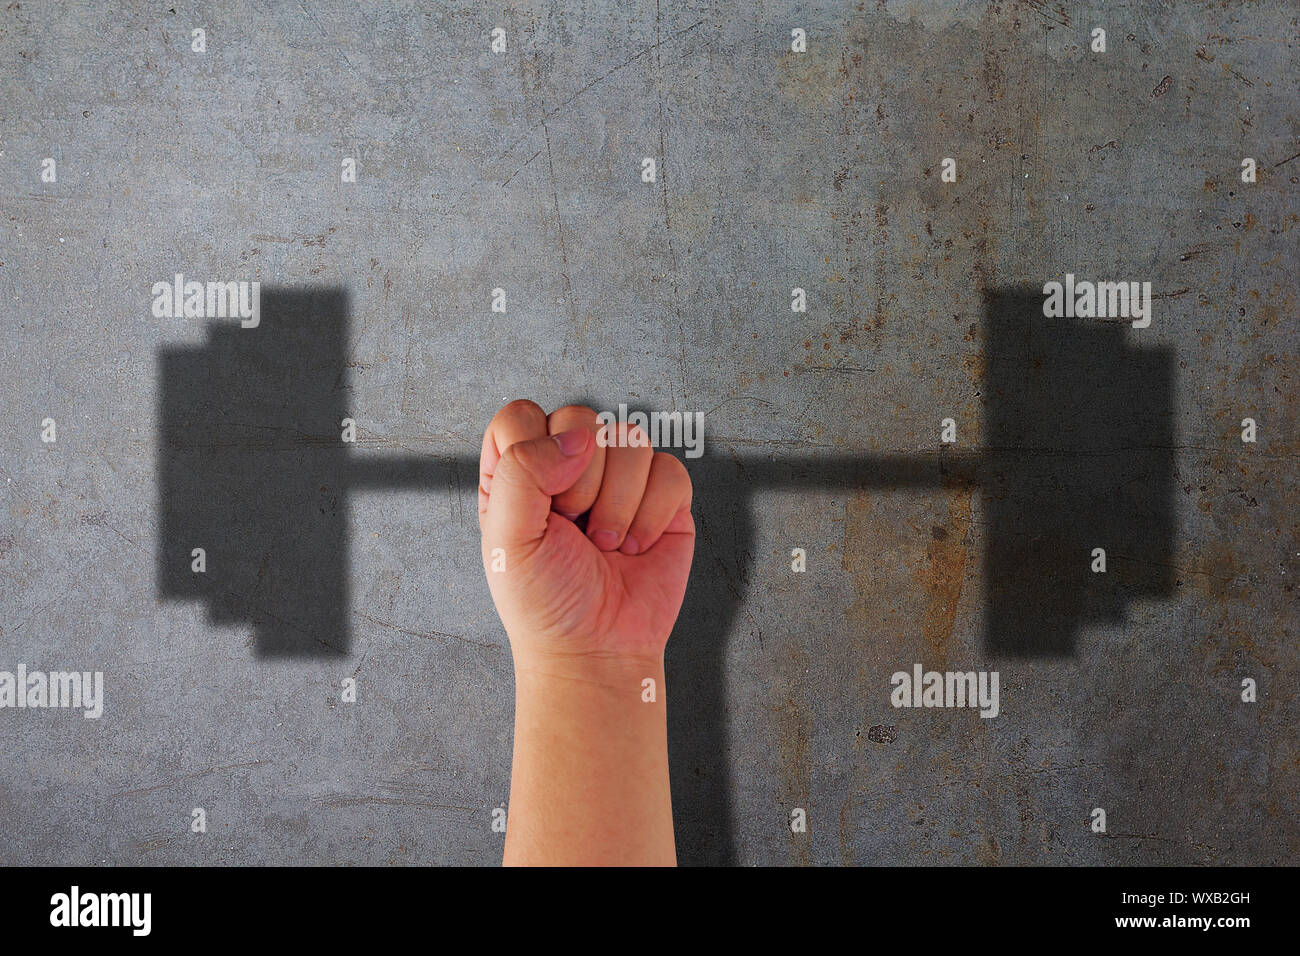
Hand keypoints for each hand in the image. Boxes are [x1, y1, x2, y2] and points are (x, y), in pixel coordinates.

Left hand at [478, 400, 694, 671]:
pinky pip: (670, 470)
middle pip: (581, 419)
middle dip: (580, 482)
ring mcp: (620, 480)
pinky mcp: (663, 499)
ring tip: (604, 543)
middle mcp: (568, 467)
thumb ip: (522, 471)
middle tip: (574, 529)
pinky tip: (635, 546)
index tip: (540, 501)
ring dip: (618, 503)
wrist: (598, 650)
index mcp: (519, 471)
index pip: (523, 416)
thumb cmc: (544, 602)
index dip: (534, 448)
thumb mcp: (506, 539)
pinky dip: (653, 515)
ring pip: (631, 439)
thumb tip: (578, 437)